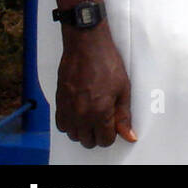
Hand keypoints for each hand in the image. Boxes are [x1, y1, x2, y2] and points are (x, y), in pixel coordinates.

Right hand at [55, 25, 135, 147]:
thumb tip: (128, 135)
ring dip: (83, 130)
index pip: (104, 140)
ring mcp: (68, 110)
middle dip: (98, 134)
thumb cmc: (106, 63)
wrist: (86, 47)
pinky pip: (61, 125)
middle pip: (88, 141)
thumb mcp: (123, 89)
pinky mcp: (59, 103)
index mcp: (100, 112)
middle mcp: (81, 115)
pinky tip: (79, 113)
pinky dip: (70, 124)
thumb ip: (124, 115)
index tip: (114, 126)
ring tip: (92, 116)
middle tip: (105, 121)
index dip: (112, 134)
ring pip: (74, 135)